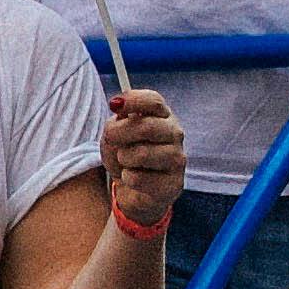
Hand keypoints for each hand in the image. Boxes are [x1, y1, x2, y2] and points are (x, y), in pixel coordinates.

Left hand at [96, 87, 186, 233]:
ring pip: (141, 154)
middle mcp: (174, 133)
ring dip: (124, 158)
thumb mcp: (114, 136)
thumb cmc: (125, 155)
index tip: (114, 104)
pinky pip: (139, 178)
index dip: (133, 100)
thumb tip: (119, 110)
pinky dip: (128, 178)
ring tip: (126, 162)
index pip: (153, 101)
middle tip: (110, 139)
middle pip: (146, 126)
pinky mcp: (173, 183)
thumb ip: (116, 122)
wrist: (132, 189)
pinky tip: (134, 179)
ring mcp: (177, 158)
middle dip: (120, 133)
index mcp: (162, 115)